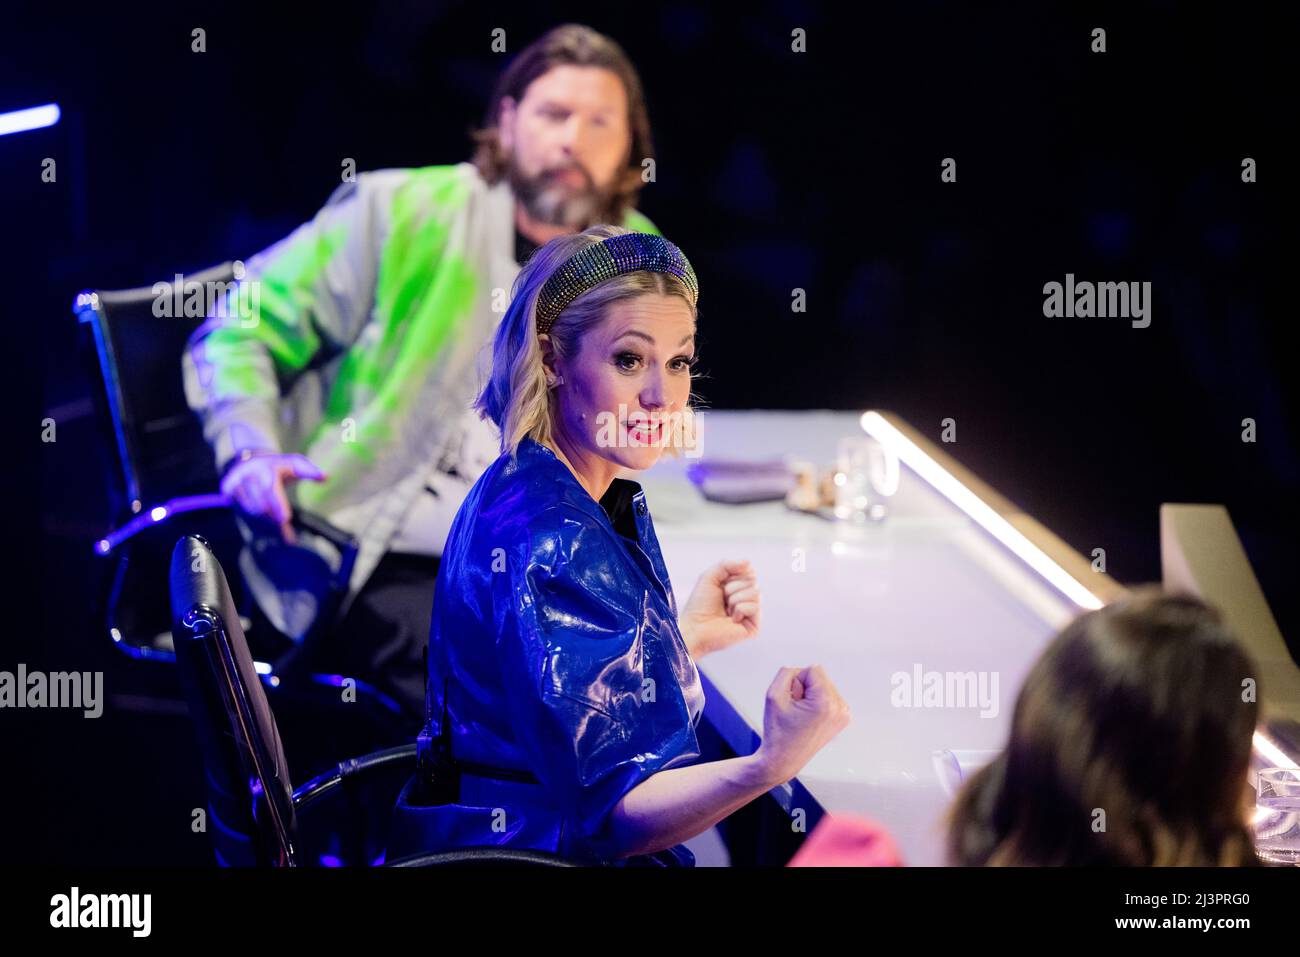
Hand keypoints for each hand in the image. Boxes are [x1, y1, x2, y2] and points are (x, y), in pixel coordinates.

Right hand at [221, 452, 326, 542]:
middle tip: (285, 522)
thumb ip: (309, 470)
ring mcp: (237, 481)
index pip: (273, 489)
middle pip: (262, 504)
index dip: (279, 506)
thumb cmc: (277, 465)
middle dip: (275, 515)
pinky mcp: (227, 489)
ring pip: (252, 509)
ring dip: (265, 517)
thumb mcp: (294, 464)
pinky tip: (261, 515)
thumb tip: (326, 476)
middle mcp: (250, 473)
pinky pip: (241, 509)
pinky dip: (253, 516)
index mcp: (267, 467)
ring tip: (275, 516)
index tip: (285, 520)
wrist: (250, 457)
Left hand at [679, 558, 759, 657]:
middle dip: (733, 587)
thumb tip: (748, 562)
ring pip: (755, 592)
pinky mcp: (754, 626)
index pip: (749, 570)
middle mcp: (746, 598)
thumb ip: (727, 564)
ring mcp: (751, 613)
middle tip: (722, 599)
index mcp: (738, 587)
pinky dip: (740, 609)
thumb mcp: (709, 577)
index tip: (721, 585)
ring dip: (735, 598)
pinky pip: (755, 606)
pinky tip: (732, 619)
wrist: (695, 627)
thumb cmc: (700, 604)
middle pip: (753, 580)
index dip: (733, 575)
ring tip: (726, 610)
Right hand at [754, 665, 849, 785]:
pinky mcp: (842, 719)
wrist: (784, 760)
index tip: (792, 702)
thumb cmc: (777, 731)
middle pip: (820, 677)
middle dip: (804, 688)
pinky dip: (816, 702)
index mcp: (826, 703)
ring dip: (810, 695)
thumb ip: (787, 673)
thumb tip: (803, 672)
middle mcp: (840, 709)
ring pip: (824, 685)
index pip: (812, 670)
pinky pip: (828, 696)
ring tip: (801, 715)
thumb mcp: (773, 694)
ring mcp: (844, 715)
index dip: (796, 682)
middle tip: (795, 711)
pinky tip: (809, 718)